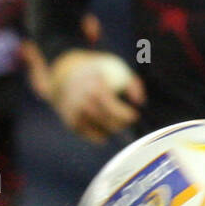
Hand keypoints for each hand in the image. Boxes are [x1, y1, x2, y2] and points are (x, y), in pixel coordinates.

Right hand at [22, 43, 144, 143]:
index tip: (133, 114)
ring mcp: (76, 114)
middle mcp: (85, 103)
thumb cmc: (97, 71)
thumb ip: (132, 84)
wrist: (64, 75)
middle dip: (122, 124)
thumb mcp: (116, 68)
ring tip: (114, 119)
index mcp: (97, 89)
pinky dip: (102, 134)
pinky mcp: (72, 123)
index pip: (117, 113)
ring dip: (112, 129)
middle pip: (112, 125)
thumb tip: (140, 102)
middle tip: (125, 118)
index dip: (128, 116)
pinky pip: (94, 137)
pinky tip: (103, 123)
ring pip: (103, 134)